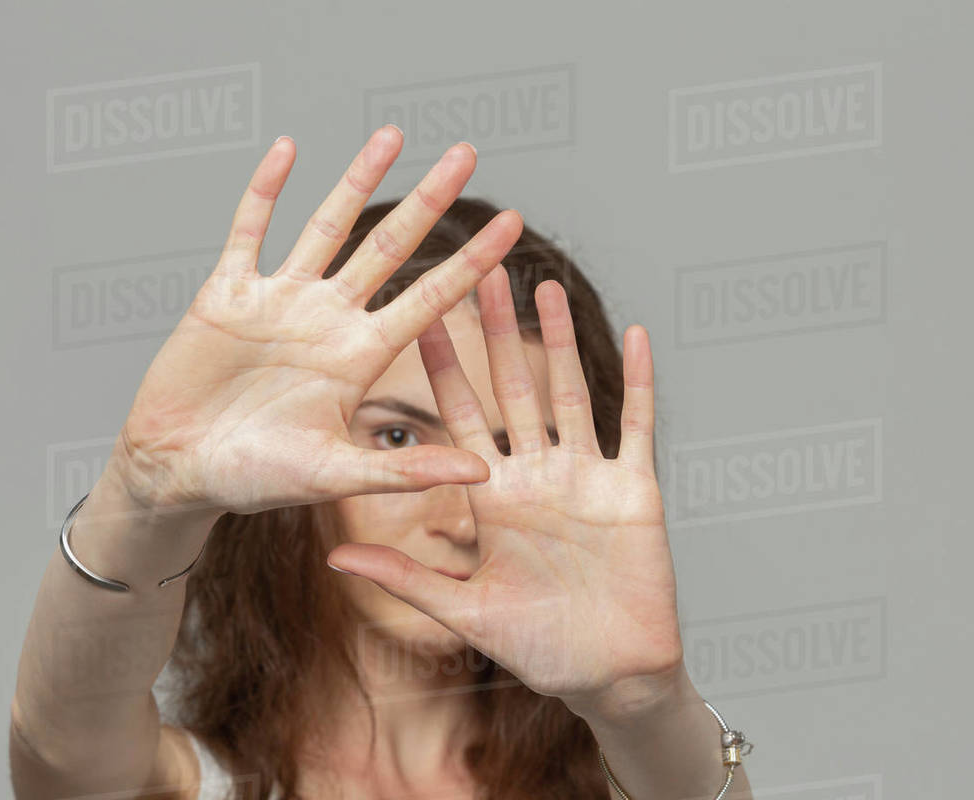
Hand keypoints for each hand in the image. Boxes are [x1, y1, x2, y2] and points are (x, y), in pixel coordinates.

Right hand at [112, 127, 523, 514]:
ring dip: (358, 180)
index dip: (471, 261)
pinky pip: (249, 230)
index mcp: (359, 358)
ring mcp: (279, 300)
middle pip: (389, 246)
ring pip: (326, 226)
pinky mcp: (227, 293)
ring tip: (393, 134)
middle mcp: (327, 319)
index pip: (430, 297)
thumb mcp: (336, 475)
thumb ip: (406, 471)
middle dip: (428, 200)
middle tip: (466, 152)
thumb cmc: (255, 480)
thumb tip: (482, 474)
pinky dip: (265, 190)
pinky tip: (288, 148)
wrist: (177, 472)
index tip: (513, 224)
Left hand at [326, 266, 684, 706]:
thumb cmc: (536, 648)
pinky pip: (638, 426)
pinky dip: (640, 382)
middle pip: (512, 389)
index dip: (442, 367)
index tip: (418, 316)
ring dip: (560, 341)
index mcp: (493, 497)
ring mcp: (587, 477)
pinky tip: (638, 335)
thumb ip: (404, 576)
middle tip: (480, 271)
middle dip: (496, 333)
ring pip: (571, 393)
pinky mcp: (635, 490)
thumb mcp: (463, 610)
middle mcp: (537, 475)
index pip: (460, 418)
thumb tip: (333, 556)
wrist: (608, 675)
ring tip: (545, 287)